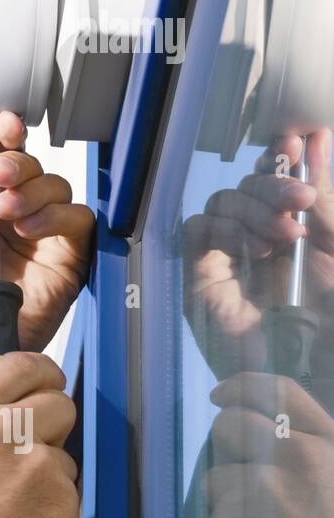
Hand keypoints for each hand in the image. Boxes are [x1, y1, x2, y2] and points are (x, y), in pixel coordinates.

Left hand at [0, 99, 93, 422]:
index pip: (3, 152)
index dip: (6, 134)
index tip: (2, 124)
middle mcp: (11, 216)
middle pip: (35, 167)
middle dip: (19, 162)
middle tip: (0, 174)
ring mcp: (39, 239)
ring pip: (59, 190)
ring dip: (35, 191)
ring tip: (6, 212)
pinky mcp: (64, 264)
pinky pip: (80, 225)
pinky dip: (58, 218)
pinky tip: (27, 228)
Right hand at [0, 352, 78, 517]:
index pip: (20, 366)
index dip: (41, 371)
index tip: (46, 379)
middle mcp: (3, 431)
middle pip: (58, 401)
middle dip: (52, 420)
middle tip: (38, 440)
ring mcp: (37, 465)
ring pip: (64, 451)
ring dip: (48, 470)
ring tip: (16, 499)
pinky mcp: (62, 499)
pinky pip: (69, 490)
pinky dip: (53, 504)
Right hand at [182, 130, 333, 391]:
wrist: (318, 379)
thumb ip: (330, 209)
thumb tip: (316, 145)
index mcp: (304, 236)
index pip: (284, 182)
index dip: (288, 157)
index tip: (302, 138)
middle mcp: (264, 243)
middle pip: (250, 186)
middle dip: (274, 181)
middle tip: (303, 197)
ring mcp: (232, 261)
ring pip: (222, 203)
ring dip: (254, 207)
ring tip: (287, 235)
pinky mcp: (203, 281)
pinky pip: (197, 233)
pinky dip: (223, 229)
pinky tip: (254, 248)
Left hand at [206, 371, 333, 517]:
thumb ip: (309, 454)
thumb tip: (266, 431)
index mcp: (331, 447)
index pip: (278, 392)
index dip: (241, 387)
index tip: (222, 394)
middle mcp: (299, 458)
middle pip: (230, 425)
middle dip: (225, 445)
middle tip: (239, 473)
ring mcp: (260, 486)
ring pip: (216, 474)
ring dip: (228, 498)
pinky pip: (212, 514)